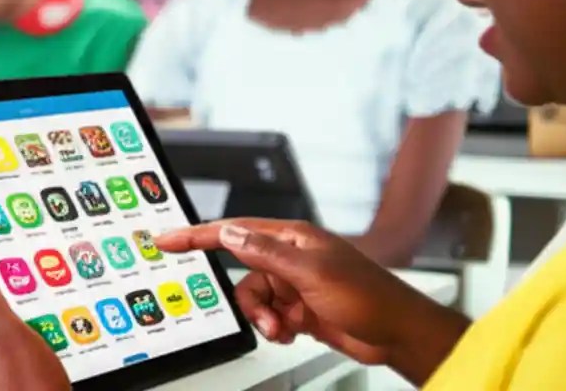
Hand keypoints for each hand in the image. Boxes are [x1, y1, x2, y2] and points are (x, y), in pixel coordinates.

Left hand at [0, 243, 69, 390]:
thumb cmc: (23, 387)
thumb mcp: (3, 328)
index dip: (5, 284)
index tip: (25, 288)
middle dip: (19, 309)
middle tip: (38, 319)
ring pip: (6, 330)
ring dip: (28, 329)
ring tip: (45, 338)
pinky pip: (13, 352)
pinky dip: (30, 350)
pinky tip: (44, 357)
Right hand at [156, 220, 455, 369]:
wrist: (398, 334)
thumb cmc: (368, 296)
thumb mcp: (311, 272)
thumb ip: (266, 253)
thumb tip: (231, 235)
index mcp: (291, 238)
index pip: (233, 231)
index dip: (196, 235)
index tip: (167, 239)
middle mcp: (291, 258)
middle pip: (244, 273)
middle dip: (249, 300)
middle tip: (262, 316)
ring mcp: (296, 284)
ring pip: (255, 298)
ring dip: (264, 318)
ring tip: (282, 329)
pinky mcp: (302, 308)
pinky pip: (270, 315)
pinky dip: (275, 327)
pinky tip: (292, 332)